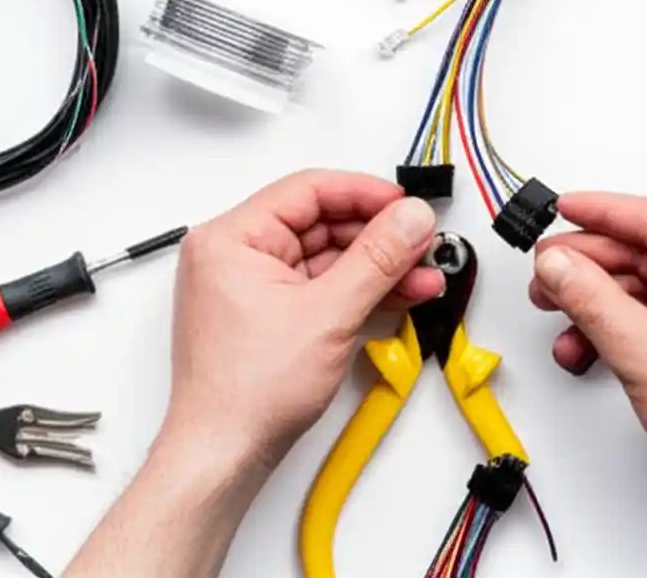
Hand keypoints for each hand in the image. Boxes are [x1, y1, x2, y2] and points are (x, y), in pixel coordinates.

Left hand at [164, 170, 444, 466]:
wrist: (225, 455)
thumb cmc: (245, 394)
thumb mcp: (328, 314)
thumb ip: (377, 259)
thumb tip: (410, 219)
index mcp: (231, 239)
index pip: (308, 191)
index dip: (364, 194)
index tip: (405, 206)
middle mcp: (235, 256)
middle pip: (322, 223)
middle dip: (379, 237)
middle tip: (421, 244)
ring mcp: (252, 286)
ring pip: (328, 258)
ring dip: (378, 267)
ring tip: (421, 275)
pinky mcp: (270, 314)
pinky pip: (322, 286)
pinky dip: (360, 291)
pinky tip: (399, 294)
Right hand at [529, 193, 646, 492]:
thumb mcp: (640, 348)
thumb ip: (589, 296)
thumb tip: (558, 262)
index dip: (600, 212)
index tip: (562, 207)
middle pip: (645, 251)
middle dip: (589, 267)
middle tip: (547, 272)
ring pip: (644, 284)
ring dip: (597, 301)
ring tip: (558, 312)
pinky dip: (618, 323)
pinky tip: (586, 342)